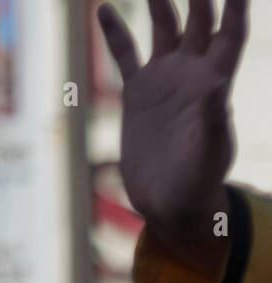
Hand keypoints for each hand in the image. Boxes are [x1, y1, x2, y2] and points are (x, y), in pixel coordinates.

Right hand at [98, 0, 246, 250]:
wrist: (168, 202)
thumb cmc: (197, 182)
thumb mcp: (210, 153)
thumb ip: (214, 117)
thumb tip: (217, 80)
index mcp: (215, 82)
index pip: (231, 30)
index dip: (235, 3)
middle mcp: (192, 73)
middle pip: (200, 18)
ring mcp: (163, 80)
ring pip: (164, 28)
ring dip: (161, 2)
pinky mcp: (136, 94)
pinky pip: (125, 55)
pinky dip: (116, 33)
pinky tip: (106, 10)